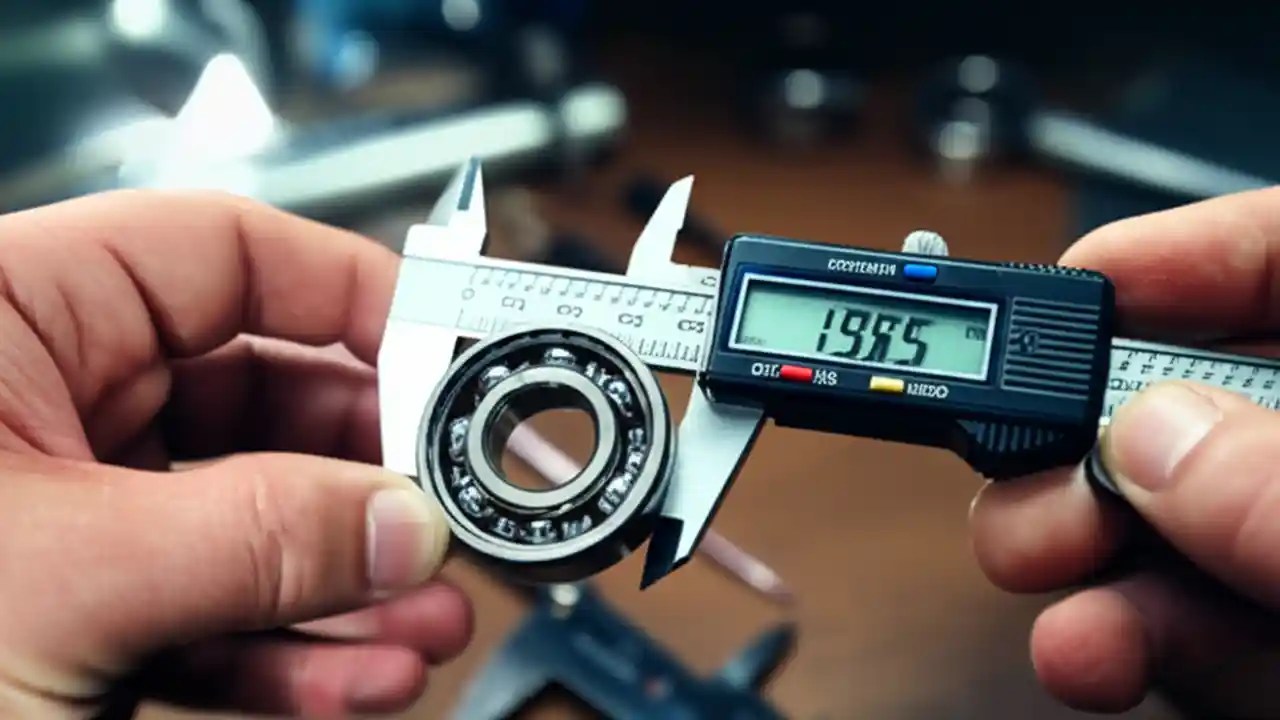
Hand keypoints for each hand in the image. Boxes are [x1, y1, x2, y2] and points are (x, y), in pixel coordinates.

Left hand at [0, 191, 470, 717]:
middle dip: (367, 473)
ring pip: (252, 517)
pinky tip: (362, 675)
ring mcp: (72, 517)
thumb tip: (401, 517)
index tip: (448, 358)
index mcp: (6, 323)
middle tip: (448, 514)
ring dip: (351, 580)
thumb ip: (255, 537)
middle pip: (262, 397)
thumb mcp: (63, 580)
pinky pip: (217, 609)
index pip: (222, 255)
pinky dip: (296, 650)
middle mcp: (45, 406)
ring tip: (427, 621)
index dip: (351, 295)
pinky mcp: (88, 612)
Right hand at [970, 189, 1279, 717]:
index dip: (1185, 250)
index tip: (1082, 274)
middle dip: (1085, 418)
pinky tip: (1086, 650)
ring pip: (1158, 512)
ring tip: (1038, 562)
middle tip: (1028, 449)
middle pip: (1189, 388)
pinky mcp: (1266, 639)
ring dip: (1071, 538)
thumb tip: (1156, 439)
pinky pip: (1172, 616)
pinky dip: (1112, 632)